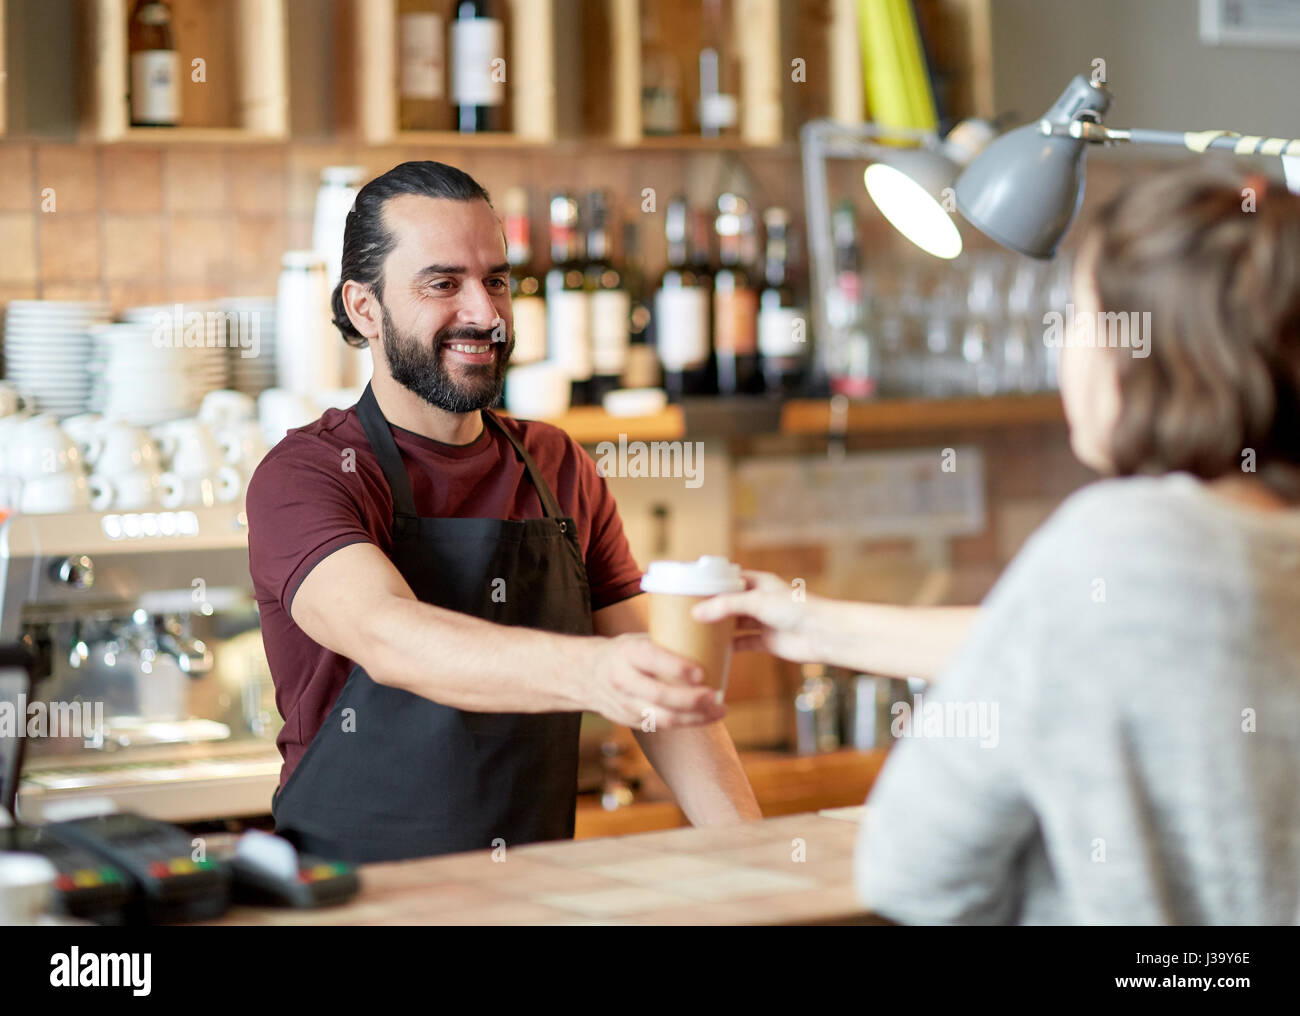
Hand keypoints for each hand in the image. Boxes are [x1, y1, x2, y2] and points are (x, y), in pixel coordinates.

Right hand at [583, 633, 725, 728]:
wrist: (585, 675)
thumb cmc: (623, 652)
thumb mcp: (637, 639)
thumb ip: (665, 643)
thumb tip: (708, 635)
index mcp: (627, 653)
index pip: (651, 660)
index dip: (677, 667)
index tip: (701, 672)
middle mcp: (623, 679)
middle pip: (659, 695)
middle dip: (691, 699)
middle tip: (715, 695)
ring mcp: (625, 704)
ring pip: (663, 717)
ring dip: (695, 717)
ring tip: (719, 709)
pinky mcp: (631, 721)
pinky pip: (663, 726)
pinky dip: (688, 722)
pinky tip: (707, 716)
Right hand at [691, 569, 825, 664]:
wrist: (822, 634)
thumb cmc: (796, 609)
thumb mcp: (756, 601)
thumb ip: (725, 606)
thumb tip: (696, 613)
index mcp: (758, 582)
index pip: (728, 579)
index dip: (710, 584)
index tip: (688, 590)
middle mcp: (759, 600)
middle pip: (729, 604)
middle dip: (710, 609)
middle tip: (686, 615)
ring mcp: (762, 622)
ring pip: (734, 625)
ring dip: (718, 630)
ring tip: (694, 634)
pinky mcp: (766, 642)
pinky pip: (742, 644)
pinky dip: (729, 648)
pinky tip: (714, 652)